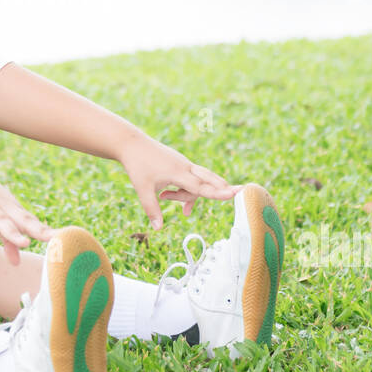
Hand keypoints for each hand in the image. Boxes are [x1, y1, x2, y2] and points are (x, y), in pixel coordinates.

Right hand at [0, 176, 54, 265]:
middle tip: (54, 240)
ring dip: (14, 233)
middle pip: (23, 219)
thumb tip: (16, 263)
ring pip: (2, 222)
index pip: (33, 221)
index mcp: (13, 209)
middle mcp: (3, 208)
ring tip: (26, 244)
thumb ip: (7, 241)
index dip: (48, 230)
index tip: (66, 239)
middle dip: (38, 229)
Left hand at [118, 134, 239, 229]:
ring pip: (196, 182)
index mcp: (179, 173)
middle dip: (221, 187)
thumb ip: (152, 209)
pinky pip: (189, 179)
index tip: (234, 194)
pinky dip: (183, 190)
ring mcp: (183, 164)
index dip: (218, 193)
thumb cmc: (137, 166)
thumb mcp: (142, 190)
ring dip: (186, 195)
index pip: (203, 187)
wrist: (131, 143)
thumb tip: (158, 229)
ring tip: (163, 197)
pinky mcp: (179, 163)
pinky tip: (166, 196)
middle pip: (208, 180)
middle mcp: (185, 167)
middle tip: (240, 191)